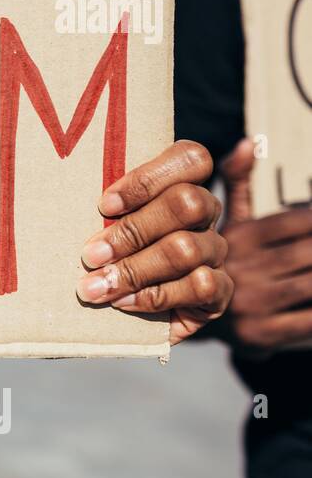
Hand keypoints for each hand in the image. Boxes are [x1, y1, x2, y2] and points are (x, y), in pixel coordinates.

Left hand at [77, 140, 231, 343]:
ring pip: (186, 248)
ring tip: (95, 286)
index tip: (104, 206)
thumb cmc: (106, 255)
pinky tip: (123, 302)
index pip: (191, 158)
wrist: (126, 313)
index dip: (148, 179)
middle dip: (132, 230)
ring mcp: (215, 252)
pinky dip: (155, 296)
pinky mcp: (219, 292)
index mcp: (180, 186)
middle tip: (90, 255)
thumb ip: (101, 209)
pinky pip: (200, 286)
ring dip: (133, 269)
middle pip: (187, 203)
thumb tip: (60, 193)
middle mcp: (205, 214)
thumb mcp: (101, 226)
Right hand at [216, 139, 311, 349]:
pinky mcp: (259, 334)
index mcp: (238, 237)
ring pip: (311, 283)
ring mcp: (251, 302)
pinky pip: (308, 321)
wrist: (178, 323)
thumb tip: (248, 143)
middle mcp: (242, 267)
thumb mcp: (216, 223)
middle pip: (310, 252)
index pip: (295, 220)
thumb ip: (237, 184)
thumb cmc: (210, 264)